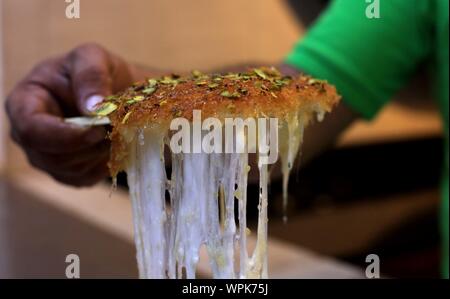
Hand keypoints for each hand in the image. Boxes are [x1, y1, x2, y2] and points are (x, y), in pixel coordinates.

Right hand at [5, 43, 133, 185]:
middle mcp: (28, 135)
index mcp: (24, 103)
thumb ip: (91, 75)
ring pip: (71, 170)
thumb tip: (93, 108)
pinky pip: (85, 178)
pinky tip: (111, 143)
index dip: (65, 135)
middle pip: (51, 156)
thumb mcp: (93, 57)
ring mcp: (46, 157)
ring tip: (114, 130)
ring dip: (99, 153)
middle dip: (89, 145)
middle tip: (115, 128)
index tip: (98, 129)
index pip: (31, 130)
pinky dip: (103, 162)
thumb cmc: (98, 71)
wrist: (116, 92)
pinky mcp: (67, 173)